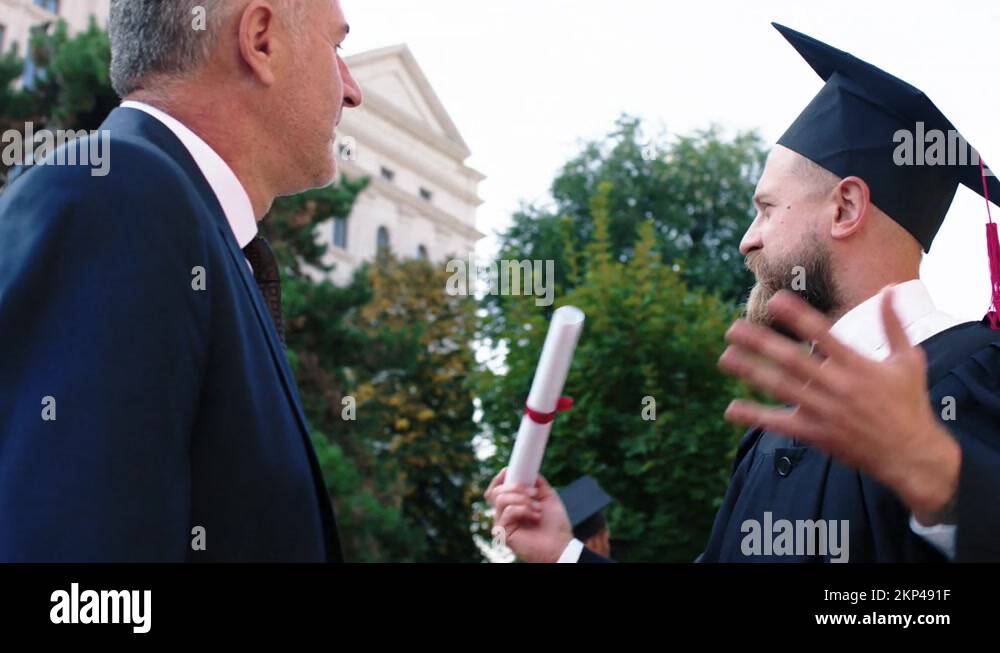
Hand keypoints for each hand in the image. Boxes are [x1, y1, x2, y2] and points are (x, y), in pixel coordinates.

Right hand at [484, 468, 573, 562]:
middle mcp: (504, 513)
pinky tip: (535, 517)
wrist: (561, 545)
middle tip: (534, 492)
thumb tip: (528, 470)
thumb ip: (536, 483)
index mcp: (512, 504)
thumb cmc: (555, 524)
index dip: (499, 478)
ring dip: (522, 499)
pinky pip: (507, 512)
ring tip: (538, 508)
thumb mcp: (547, 496)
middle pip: (495, 491)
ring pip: (501, 499)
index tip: (509, 470)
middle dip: (515, 486)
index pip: (496, 489)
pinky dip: (523, 510)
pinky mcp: (503, 533)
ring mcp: (502, 523)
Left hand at [717, 288, 960, 522]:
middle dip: (761, 343)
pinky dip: (756, 417)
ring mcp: (824, 412)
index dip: (798, 317)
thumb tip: (890, 288)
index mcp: (857, 365)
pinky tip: (732, 409)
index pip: (823, 335)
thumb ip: (893, 324)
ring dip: (751, 372)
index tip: (774, 301)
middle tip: (733, 328)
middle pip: (792, 360)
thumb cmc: (909, 403)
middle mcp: (837, 386)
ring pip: (781, 388)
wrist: (911, 454)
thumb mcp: (909, 360)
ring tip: (725, 357)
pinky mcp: (816, 434)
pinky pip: (780, 424)